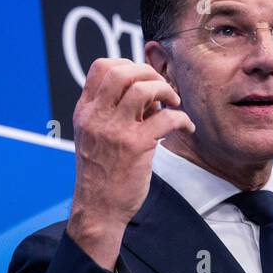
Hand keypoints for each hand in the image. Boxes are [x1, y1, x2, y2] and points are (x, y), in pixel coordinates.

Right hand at [66, 57, 194, 268]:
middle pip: (122, 71)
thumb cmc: (102, 173)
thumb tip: (148, 90)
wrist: (98, 209)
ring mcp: (115, 130)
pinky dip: (182, 119)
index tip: (144, 80)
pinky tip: (186, 128)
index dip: (128, 64)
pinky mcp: (135, 146)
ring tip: (174, 104)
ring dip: (166, 91)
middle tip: (163, 90)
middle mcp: (96, 116)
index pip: (101, 67)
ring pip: (143, 89)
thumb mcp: (97, 137)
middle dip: (149, 74)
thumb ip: (115, 111)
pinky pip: (166, 118)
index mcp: (85, 111)